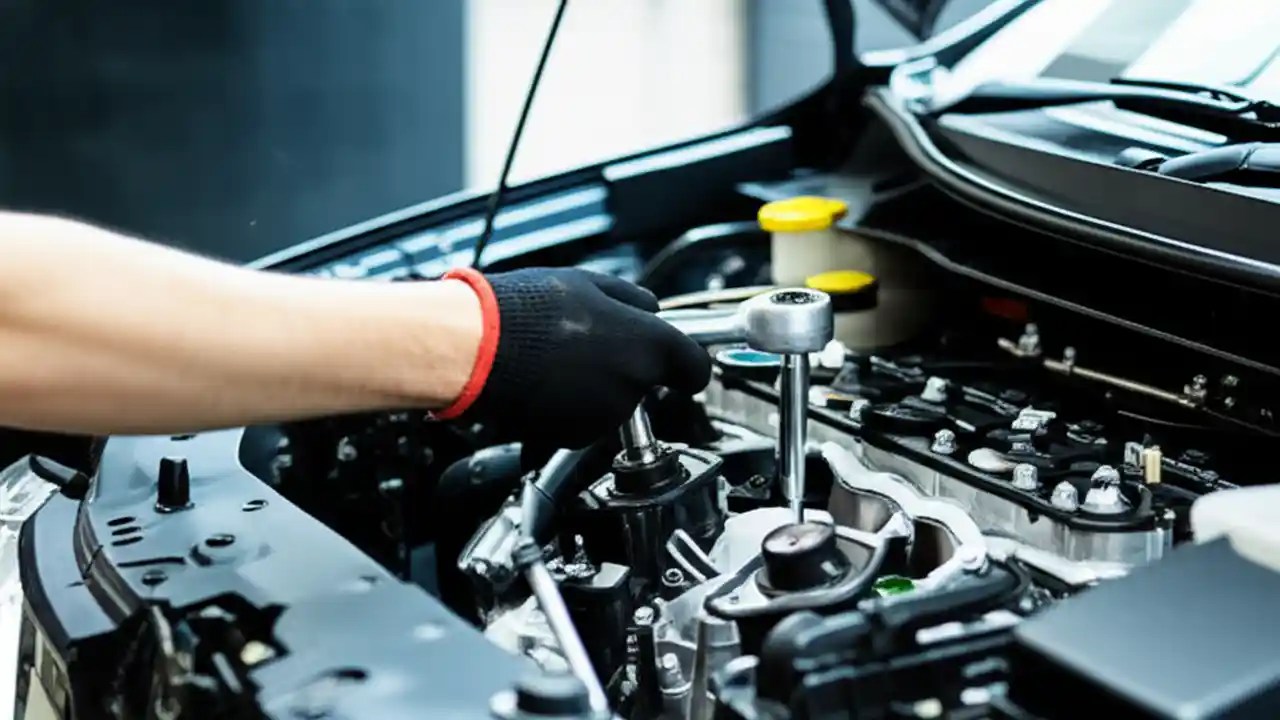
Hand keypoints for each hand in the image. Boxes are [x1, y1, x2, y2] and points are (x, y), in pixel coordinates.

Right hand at [439, 267, 710, 448]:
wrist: (475, 349)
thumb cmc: (526, 311)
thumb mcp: (585, 282)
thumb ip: (630, 297)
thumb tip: (651, 306)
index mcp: (648, 345)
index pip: (695, 368)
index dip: (685, 364)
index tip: (678, 363)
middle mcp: (633, 387)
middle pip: (646, 382)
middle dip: (625, 367)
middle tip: (588, 342)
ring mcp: (603, 417)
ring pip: (613, 403)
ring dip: (594, 387)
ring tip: (556, 359)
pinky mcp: (571, 437)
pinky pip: (581, 421)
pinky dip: (568, 407)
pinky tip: (543, 381)